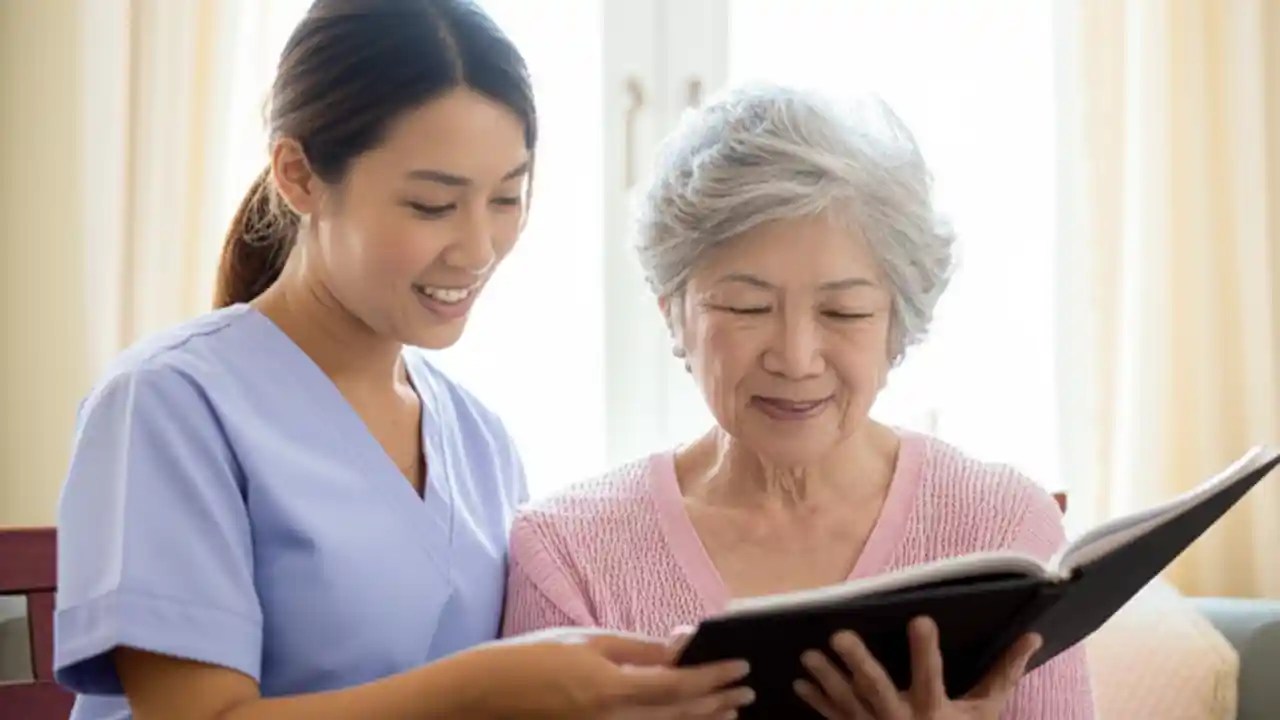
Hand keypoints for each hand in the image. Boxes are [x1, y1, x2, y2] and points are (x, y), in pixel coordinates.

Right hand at [465, 627, 755, 718]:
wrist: (484, 697)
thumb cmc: (533, 658)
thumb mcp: (588, 641)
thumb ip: (639, 648)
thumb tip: (683, 642)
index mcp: (613, 691)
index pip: (679, 685)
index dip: (714, 676)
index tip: (742, 666)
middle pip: (680, 716)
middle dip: (717, 702)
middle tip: (747, 690)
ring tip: (728, 711)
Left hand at [793, 617, 1040, 719]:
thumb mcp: (985, 712)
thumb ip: (1005, 673)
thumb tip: (1034, 636)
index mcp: (935, 712)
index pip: (931, 676)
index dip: (925, 651)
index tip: (920, 618)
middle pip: (877, 689)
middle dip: (858, 663)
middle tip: (839, 635)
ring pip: (848, 702)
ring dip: (827, 678)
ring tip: (808, 655)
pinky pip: (835, 719)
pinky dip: (816, 701)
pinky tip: (799, 681)